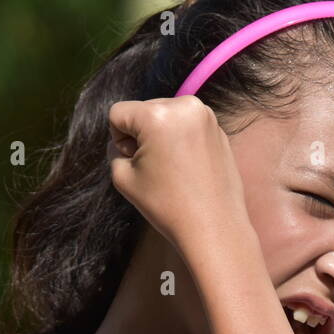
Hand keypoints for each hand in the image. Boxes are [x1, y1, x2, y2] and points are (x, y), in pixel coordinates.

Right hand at [107, 96, 251, 256]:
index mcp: (157, 115)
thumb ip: (115, 152)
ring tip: (170, 168)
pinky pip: (186, 125)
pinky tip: (186, 168)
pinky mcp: (218, 128)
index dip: (118, 139)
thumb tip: (125, 142)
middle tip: (153, 168)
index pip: (118, 113)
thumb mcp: (124, 179)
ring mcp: (206, 115)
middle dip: (141, 134)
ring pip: (166, 115)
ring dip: (160, 135)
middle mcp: (184, 105)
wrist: (213, 227)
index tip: (134, 163)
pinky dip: (180, 140)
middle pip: (144, 110)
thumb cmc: (166, 206)